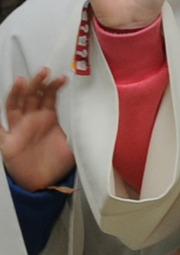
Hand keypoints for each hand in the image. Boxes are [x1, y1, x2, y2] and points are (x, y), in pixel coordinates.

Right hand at [0, 70, 73, 190]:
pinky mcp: (8, 143)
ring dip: (17, 93)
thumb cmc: (56, 163)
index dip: (54, 86)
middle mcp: (32, 120)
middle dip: (37, 83)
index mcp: (47, 118)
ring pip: (14, 106)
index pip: (49, 97)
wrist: (44, 183)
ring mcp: (18, 129)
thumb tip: (96, 129)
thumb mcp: (73, 147)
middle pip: (32, 96)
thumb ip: (81, 136)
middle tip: (44, 72)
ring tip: (21, 81)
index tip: (62, 78)